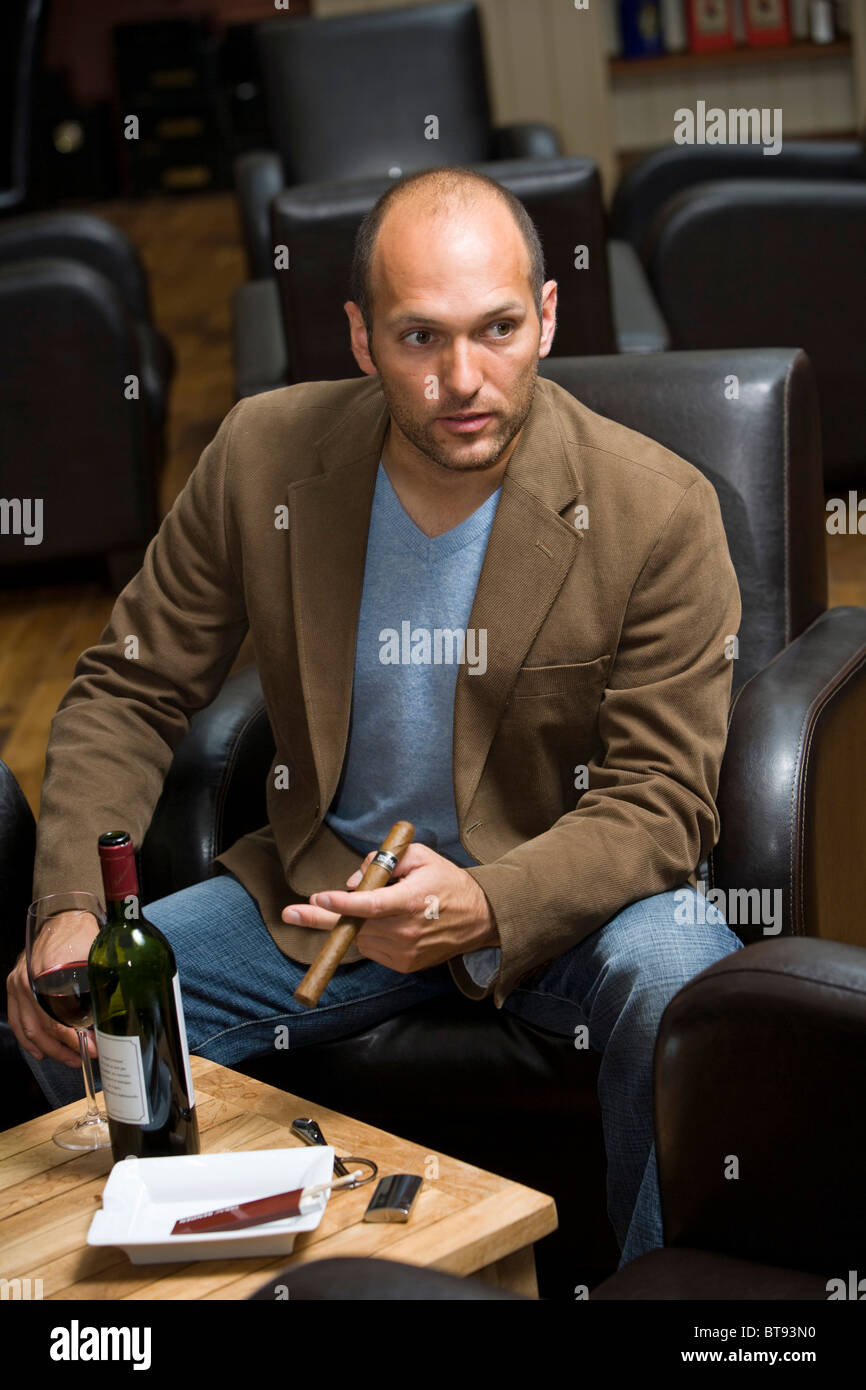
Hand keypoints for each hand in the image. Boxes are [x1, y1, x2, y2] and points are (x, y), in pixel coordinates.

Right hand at [8, 911, 99, 1067]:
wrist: (64, 915)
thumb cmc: (81, 932)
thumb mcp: (95, 957)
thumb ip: (99, 985)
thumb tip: (111, 1018)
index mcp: (46, 974)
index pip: (57, 1020)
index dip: (75, 1040)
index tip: (93, 1048)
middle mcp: (27, 981)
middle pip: (42, 1029)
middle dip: (64, 1049)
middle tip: (84, 1058)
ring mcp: (18, 984)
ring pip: (28, 1029)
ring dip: (48, 1049)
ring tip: (69, 1059)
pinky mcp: (15, 985)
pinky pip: (17, 1020)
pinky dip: (28, 1039)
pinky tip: (41, 1051)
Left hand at [281, 842, 498, 972]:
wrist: (480, 918)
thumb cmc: (449, 882)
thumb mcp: (421, 857)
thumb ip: (386, 862)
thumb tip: (354, 882)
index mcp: (411, 901)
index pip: (371, 905)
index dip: (342, 904)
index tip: (318, 898)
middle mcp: (406, 930)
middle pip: (354, 926)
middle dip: (319, 918)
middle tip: (289, 913)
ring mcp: (404, 952)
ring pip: (361, 936)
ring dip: (353, 922)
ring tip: (376, 906)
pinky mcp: (404, 965)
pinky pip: (372, 948)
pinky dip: (369, 934)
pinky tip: (386, 922)